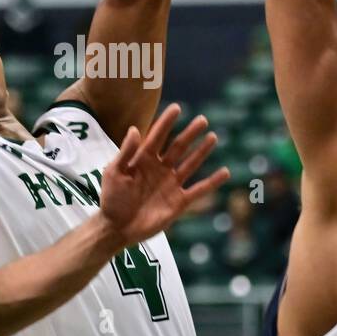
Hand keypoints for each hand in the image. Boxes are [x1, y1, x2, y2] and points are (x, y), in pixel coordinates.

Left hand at [98, 104, 228, 247]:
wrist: (116, 228)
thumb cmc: (111, 199)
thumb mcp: (113, 173)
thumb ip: (125, 152)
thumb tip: (134, 129)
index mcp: (143, 159)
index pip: (158, 136)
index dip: (166, 122)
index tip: (177, 108)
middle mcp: (160, 168)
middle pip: (178, 147)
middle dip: (190, 133)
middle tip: (203, 120)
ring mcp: (171, 184)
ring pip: (191, 164)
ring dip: (202, 151)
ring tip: (213, 137)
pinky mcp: (179, 202)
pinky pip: (199, 190)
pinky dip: (212, 182)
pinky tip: (225, 172)